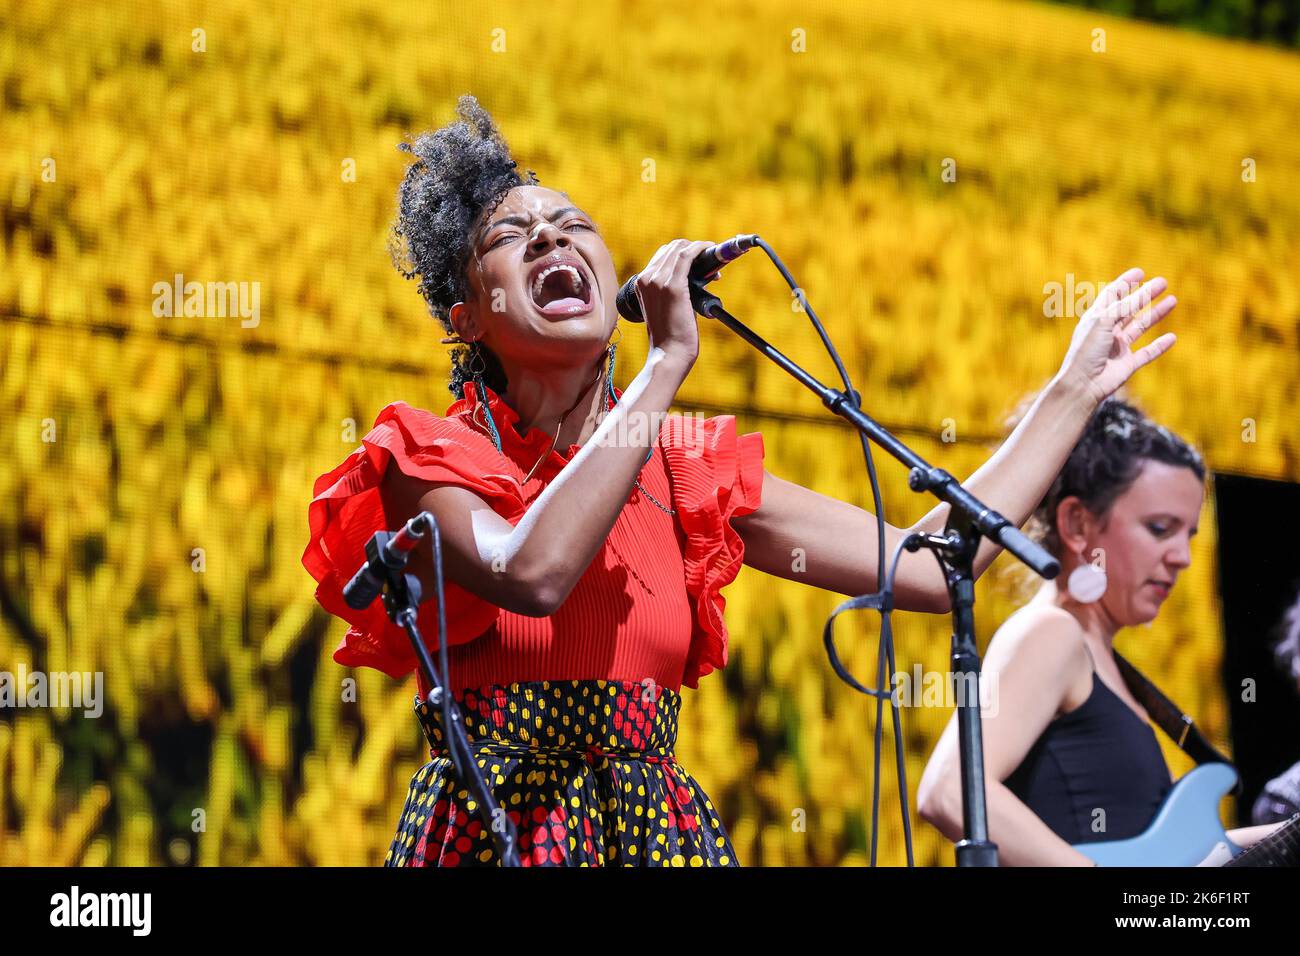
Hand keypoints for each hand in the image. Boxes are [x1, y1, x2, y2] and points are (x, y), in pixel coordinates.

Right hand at [633, 239, 713, 370]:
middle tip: (708, 260)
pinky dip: (700, 249)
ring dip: (699, 248)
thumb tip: (695, 278)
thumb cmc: (671, 336)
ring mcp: (658, 281)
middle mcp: (646, 278)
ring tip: (712, 256)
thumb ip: (670, 291)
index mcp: (640, 283)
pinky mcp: (673, 286)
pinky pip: (687, 256)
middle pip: (671, 248)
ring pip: (680, 249)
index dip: (682, 252)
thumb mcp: (664, 307)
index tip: (698, 260)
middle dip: (692, 249)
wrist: (668, 354)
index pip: (662, 255)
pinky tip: (710, 249)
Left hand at [1054, 267, 1177, 407]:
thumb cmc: (1086, 351)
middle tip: (1163, 282)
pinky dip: (1159, 346)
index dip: (1125, 282)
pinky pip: (1147, 353)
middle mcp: (1107, 331)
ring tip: (1173, 300)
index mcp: (1096, 318)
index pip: (1112, 295)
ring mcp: (1118, 347)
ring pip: (1141, 326)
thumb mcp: (1103, 322)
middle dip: (1146, 294)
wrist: (1082, 385)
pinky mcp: (1128, 364)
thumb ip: (1123, 307)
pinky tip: (1172, 337)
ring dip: (1156, 314)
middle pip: (1130, 308)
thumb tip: (1142, 293)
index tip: (1140, 272)